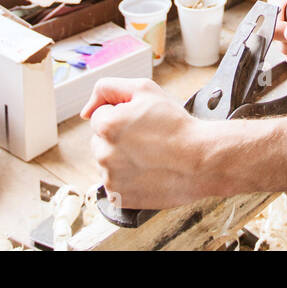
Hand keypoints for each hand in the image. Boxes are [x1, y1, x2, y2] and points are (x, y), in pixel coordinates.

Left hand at [81, 78, 217, 209]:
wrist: (201, 160)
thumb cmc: (176, 125)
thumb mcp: (144, 89)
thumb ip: (107, 88)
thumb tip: (85, 111)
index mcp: (106, 126)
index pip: (99, 117)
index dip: (121, 116)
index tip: (141, 123)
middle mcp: (103, 154)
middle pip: (100, 141)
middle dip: (118, 138)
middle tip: (147, 139)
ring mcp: (110, 179)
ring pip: (107, 162)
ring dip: (121, 158)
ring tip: (149, 157)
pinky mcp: (118, 198)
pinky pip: (114, 183)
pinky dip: (127, 178)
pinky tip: (146, 172)